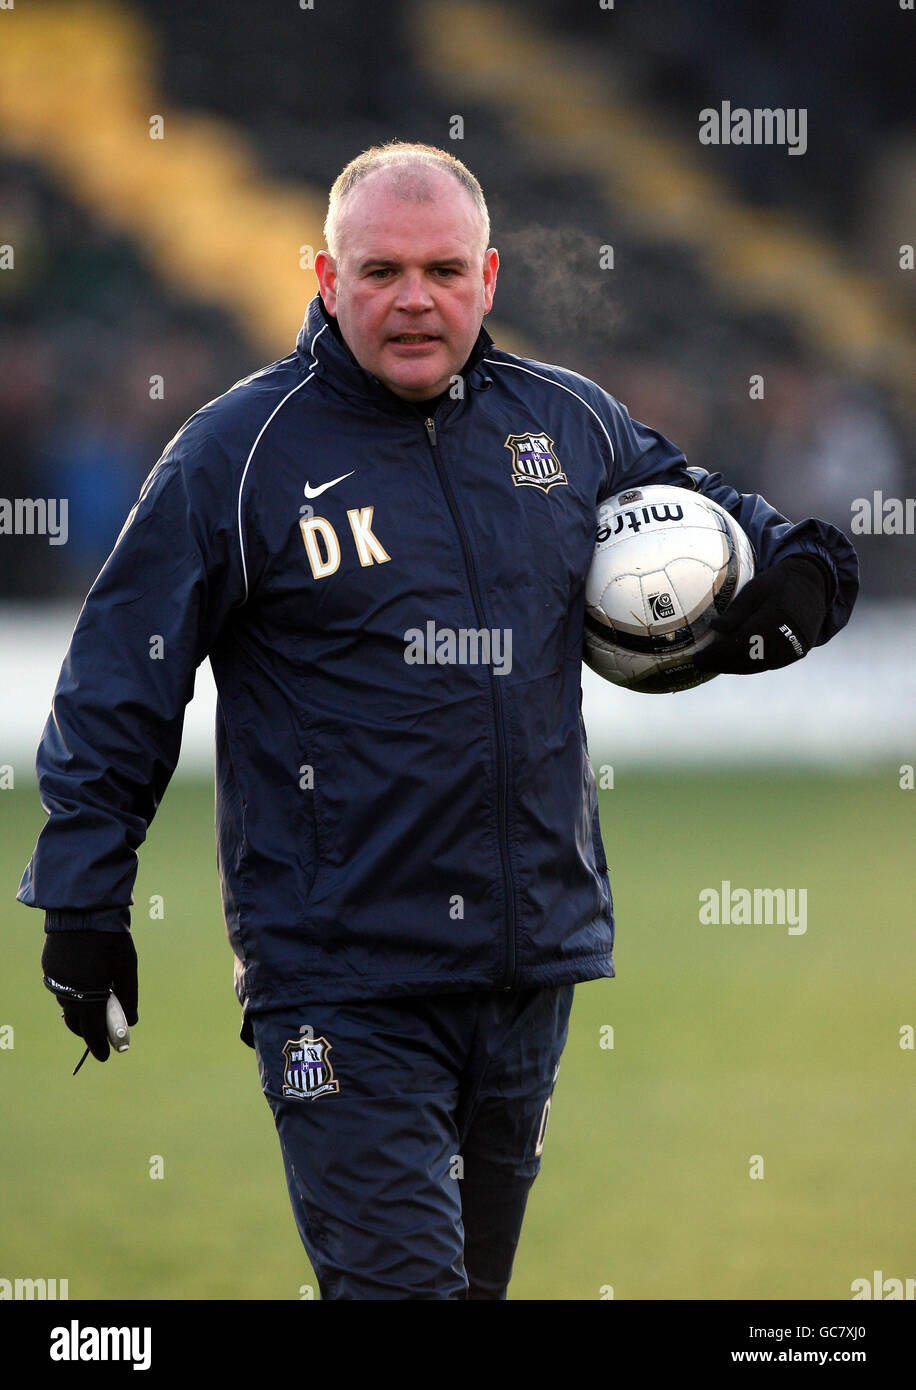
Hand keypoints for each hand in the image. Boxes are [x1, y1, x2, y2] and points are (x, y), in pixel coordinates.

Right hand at [42, 930, 137, 1061]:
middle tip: (100, 1033)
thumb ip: (128, 998)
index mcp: (88, 997)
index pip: (92, 1032)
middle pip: (76, 1022)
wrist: (83, 911)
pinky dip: (73, 991)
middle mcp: (67, 993)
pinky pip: (61, 987)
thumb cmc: (111, 941)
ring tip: (95, 1006)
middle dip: (88, 1030)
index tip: (105, 1056)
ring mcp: (56, 980)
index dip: (99, 1046)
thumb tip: (132, 1021)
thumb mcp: (127, 969)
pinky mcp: (49, 967)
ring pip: (67, 1004)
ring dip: (80, 1009)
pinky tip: (84, 984)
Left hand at [692, 555, 830, 674]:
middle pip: (745, 660)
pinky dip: (748, 665)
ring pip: (755, 666)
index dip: (715, 655)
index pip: (737, 645)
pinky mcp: (795, 654)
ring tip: (712, 664)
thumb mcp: (756, 588)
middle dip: (720, 664)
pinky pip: (767, 664)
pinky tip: (733, 662)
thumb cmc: (780, 582)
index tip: (697, 658)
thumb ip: (737, 611)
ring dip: (732, 667)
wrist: (814, 586)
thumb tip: (714, 628)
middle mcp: (783, 641)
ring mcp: (792, 650)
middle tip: (699, 664)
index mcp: (772, 622)